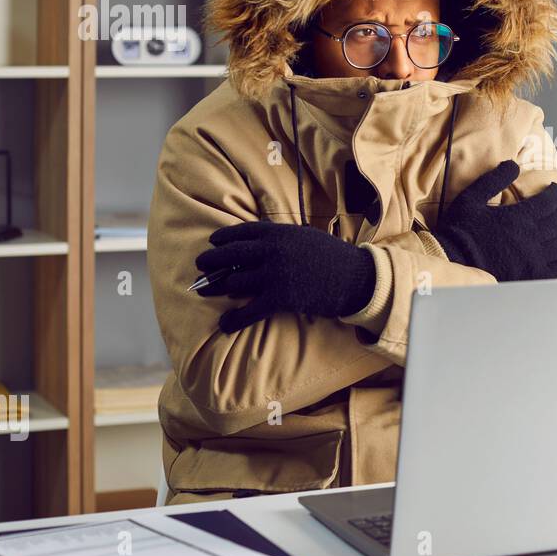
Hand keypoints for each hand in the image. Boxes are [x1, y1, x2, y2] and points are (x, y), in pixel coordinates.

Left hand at [195, 221, 375, 333]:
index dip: (223, 237)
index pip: (242, 232)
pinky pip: (248, 311)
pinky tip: (224, 323)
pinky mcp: (279, 298)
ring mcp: (274, 274)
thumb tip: (262, 242)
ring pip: (234, 282)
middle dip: (211, 261)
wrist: (356, 278)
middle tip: (200, 266)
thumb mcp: (306, 237)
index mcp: (279, 233)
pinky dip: (233, 319)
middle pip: (230, 255)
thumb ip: (283, 237)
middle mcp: (272, 251)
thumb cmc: (334, 257)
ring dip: (220, 288)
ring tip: (210, 292)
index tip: (212, 242)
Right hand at [433, 160, 556, 281]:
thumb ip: (494, 180)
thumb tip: (514, 164)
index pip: (550, 200)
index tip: (554, 190)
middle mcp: (532, 237)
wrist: (453, 263)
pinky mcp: (538, 276)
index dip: (555, 193)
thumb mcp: (471, 198)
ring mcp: (537, 259)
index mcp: (519, 217)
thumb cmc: (460, 230)